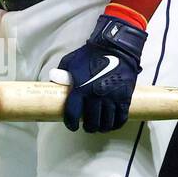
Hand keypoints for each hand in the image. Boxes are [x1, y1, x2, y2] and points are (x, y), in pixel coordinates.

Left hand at [54, 13, 146, 132]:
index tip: (72, 126)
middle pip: (92, 122)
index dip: (71, 123)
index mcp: (80, 88)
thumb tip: (52, 82)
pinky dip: (116, 124)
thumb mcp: (70, 62)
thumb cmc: (90, 55)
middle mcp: (95, 96)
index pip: (73, 113)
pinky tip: (112, 124)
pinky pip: (121, 118)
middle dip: (88, 127)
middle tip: (87, 127)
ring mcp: (112, 98)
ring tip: (99, 127)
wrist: (115, 48)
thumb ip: (61, 74)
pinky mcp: (125, 97)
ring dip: (102, 128)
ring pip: (107, 122)